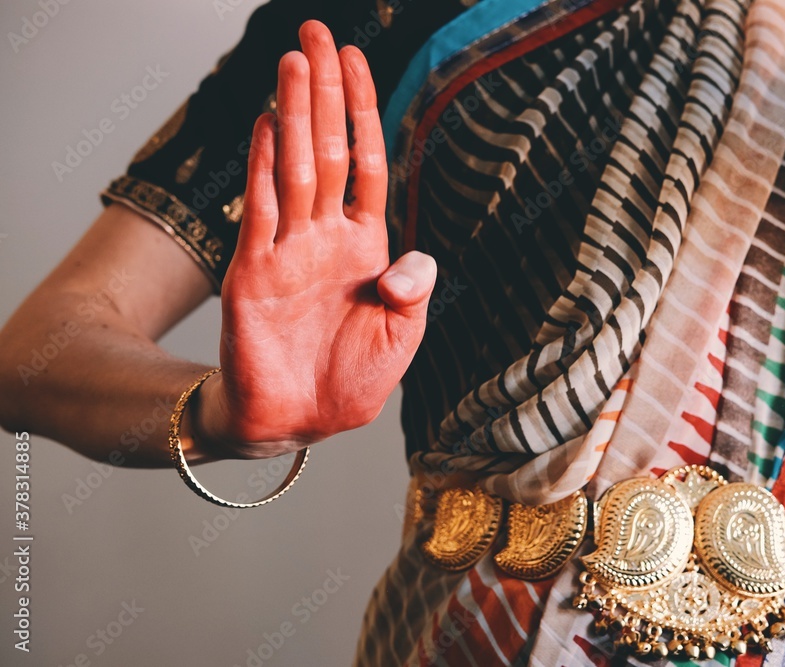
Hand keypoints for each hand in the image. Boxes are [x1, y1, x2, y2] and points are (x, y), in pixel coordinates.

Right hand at [198, 21, 435, 458]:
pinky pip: (262, 209)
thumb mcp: (403, 338)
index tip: (358, 62)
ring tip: (295, 62)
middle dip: (325, 93)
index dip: (363, 114)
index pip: (367, 164)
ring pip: (294, 167)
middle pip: (327, 149)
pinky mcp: (254, 271)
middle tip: (317, 35)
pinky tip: (266, 125)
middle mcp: (326, 237)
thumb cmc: (353, 381)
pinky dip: (263, 167)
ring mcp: (288, 249)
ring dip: (295, 114)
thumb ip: (414, 292)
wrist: (299, 420)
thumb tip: (412, 260)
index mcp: (367, 246)